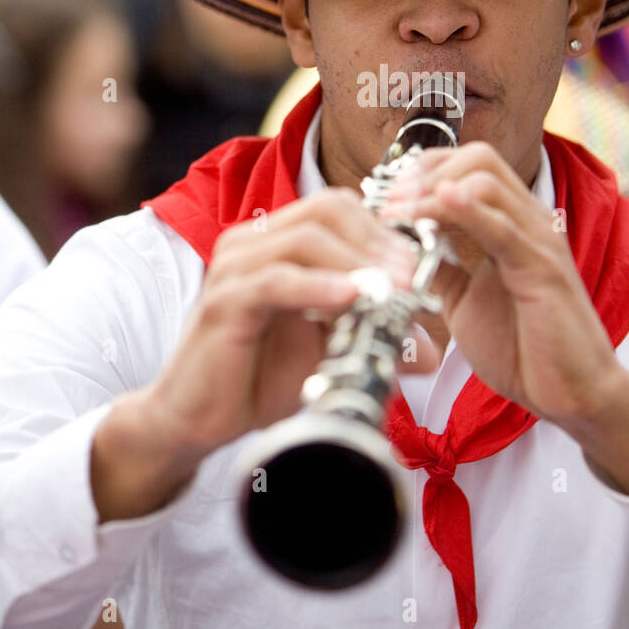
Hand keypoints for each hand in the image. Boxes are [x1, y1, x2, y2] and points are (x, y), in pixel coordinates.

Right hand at [92, 188, 439, 521]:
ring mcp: (235, 267)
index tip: (422, 264)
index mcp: (278, 242)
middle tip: (413, 277)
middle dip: (377, 240)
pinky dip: (318, 286)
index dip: (384, 230)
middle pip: (327, 210)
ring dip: (356, 262)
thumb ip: (374, 342)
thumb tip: (431, 354)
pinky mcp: (225, 301)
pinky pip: (276, 280)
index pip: (339, 207)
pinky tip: (352, 299)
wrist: (197, 421)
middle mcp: (254, 242)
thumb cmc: (259, 379)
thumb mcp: (329, 356)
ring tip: (392, 290)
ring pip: (305, 238)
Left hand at [381, 141, 624, 425]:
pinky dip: (469, 209)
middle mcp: (528, 221)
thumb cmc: (525, 349)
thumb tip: (401, 248)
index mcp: (511, 224)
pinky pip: (503, 227)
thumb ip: (439, 270)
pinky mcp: (543, 268)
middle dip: (424, 171)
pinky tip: (439, 203)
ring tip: (395, 213)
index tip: (384, 194)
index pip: (468, 165)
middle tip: (385, 201)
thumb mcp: (464, 302)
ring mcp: (538, 240)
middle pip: (477, 158)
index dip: (422, 170)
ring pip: (486, 180)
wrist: (572, 394)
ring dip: (430, 191)